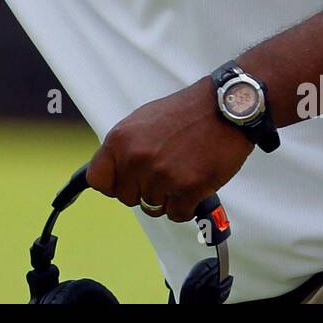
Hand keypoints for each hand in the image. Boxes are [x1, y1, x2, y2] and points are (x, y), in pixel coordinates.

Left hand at [87, 77, 253, 222]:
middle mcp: (136, 158)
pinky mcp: (187, 188)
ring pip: (153, 207)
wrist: (225, 108)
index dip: (113, 184)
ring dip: (167, 197)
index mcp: (121, 139)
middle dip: (144, 191)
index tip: (125, 183)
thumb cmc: (187, 113)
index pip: (97, 179)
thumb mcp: (143, 120)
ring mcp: (161, 175)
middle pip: (127, 198)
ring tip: (181, 172)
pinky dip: (187, 205)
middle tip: (164, 172)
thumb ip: (124, 147)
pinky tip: (194, 183)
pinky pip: (177, 214)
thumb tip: (114, 171)